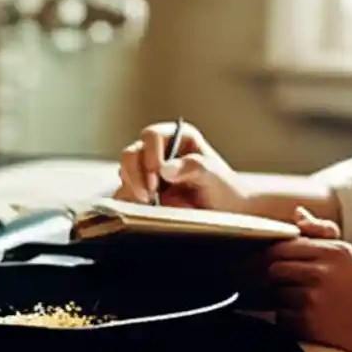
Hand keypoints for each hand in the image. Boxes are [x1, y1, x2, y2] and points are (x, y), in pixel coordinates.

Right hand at [114, 120, 248, 212]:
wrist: (227, 215)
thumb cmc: (225, 190)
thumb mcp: (215, 176)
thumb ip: (195, 168)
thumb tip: (166, 168)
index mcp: (177, 137)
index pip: (152, 135)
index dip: (151, 153)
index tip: (158, 173)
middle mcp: (159, 152)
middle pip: (131, 154)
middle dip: (136, 174)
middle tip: (149, 195)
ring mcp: (148, 173)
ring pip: (124, 175)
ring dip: (133, 190)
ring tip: (150, 204)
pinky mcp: (143, 195)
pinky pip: (124, 196)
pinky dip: (130, 204)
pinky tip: (146, 212)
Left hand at [266, 208, 351, 351]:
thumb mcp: (349, 255)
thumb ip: (320, 233)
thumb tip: (297, 214)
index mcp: (331, 251)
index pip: (282, 246)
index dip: (271, 255)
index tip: (272, 262)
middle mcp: (321, 272)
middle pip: (273, 269)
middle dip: (274, 278)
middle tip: (283, 285)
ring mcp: (313, 299)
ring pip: (275, 295)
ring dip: (282, 301)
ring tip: (303, 303)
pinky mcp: (310, 325)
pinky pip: (281, 319)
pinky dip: (289, 320)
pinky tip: (307, 319)